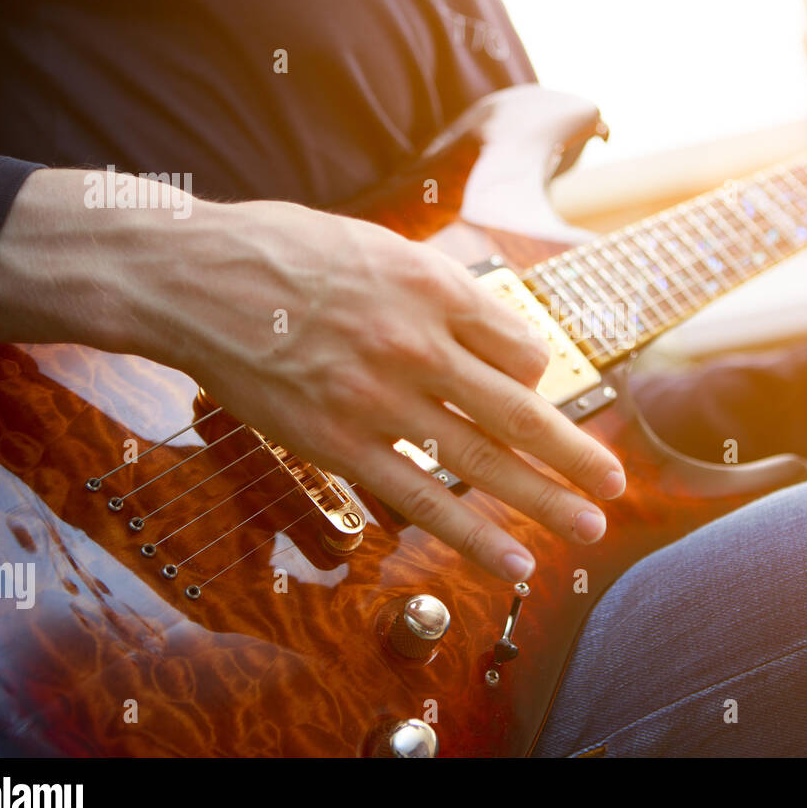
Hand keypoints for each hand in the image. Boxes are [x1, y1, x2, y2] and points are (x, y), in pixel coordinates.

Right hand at [176, 200, 626, 581]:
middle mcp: (420, 345)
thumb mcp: (377, 246)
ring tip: (588, 530)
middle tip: (616, 485)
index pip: (522, 348)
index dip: (536, 376)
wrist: (190, 276)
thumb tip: (482, 330)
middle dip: (576, 455)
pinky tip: (512, 561)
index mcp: (434, 287)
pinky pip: (423, 500)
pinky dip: (474, 536)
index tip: (529, 391)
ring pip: (484, 463)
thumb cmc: (281, 252)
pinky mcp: (340, 445)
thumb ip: (435, 292)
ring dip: (546, 502)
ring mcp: (382, 400)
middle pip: (522, 412)